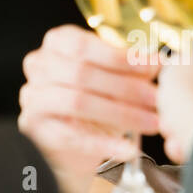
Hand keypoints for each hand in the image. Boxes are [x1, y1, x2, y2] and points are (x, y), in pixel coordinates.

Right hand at [18, 24, 161, 192]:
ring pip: (77, 102)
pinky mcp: (36, 129)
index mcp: (58, 42)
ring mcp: (33, 98)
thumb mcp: (113, 77)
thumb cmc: (94, 97)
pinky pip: (74, 138)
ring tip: (151, 123)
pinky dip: (105, 144)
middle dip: (125, 87)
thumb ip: (133, 69)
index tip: (154, 68)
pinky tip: (130, 149)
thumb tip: (159, 63)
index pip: (85, 46)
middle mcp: (39, 66)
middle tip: (157, 100)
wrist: (72, 136)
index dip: (121, 57)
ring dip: (120, 113)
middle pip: (82, 74)